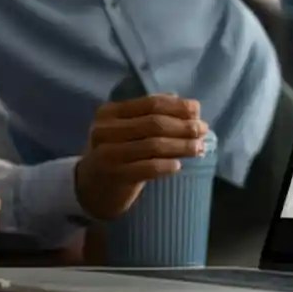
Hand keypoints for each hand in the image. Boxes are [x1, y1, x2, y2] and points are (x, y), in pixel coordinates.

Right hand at [75, 94, 206, 220]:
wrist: (90, 187)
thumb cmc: (115, 153)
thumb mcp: (125, 129)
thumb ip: (149, 114)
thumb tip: (185, 103)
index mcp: (109, 112)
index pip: (150, 104)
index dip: (177, 106)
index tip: (197, 110)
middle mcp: (105, 129)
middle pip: (153, 123)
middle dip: (183, 126)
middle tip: (203, 130)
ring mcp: (108, 153)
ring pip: (153, 145)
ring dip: (180, 146)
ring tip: (199, 148)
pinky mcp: (115, 175)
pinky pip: (147, 168)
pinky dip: (166, 166)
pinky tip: (179, 165)